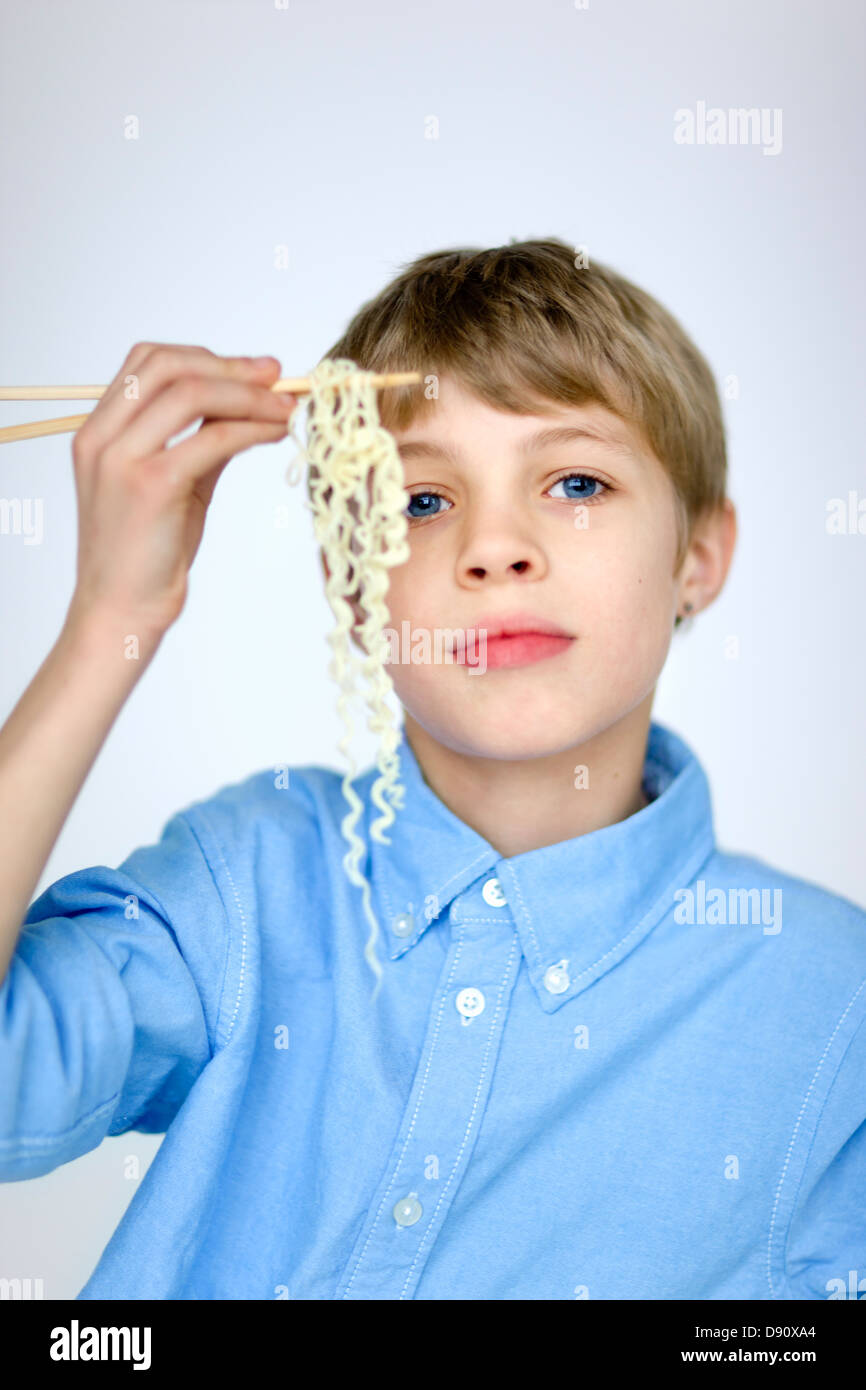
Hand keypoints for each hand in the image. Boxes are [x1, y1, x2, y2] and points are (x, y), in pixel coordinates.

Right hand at [65, 342, 296, 638]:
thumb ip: (200, 442)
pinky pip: (211, 438)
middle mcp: (101, 437)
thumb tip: (247, 409)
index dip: (208, 357)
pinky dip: (251, 428)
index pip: (149, 363)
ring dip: (248, 395)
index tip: (256, 371)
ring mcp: (121, 459)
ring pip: (192, 393)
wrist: (123, 611)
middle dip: (231, 367)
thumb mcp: (175, 485)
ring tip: (286, 408)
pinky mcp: (150, 485)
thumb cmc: (148, 554)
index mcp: (98, 431)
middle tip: (278, 378)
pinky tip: (276, 433)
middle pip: (169, 366)